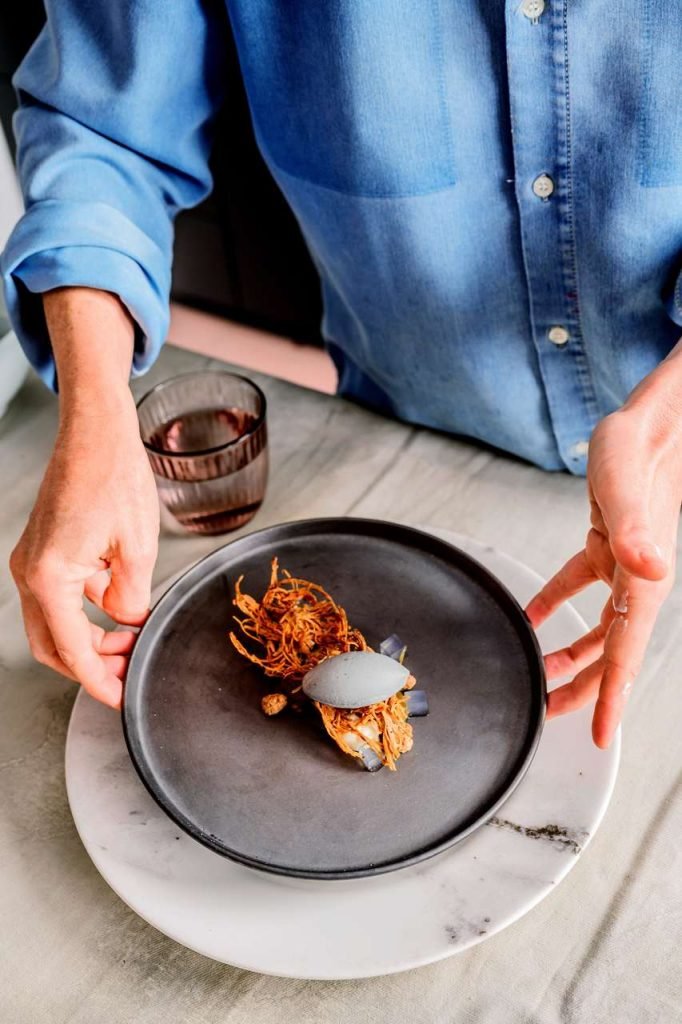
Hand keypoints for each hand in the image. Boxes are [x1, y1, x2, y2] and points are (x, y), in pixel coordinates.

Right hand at [9, 287, 159, 708]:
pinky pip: (60, 598)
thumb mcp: (138, 547)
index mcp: (50, 577)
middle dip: (91, 666)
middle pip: (53, 645)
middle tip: (130, 672)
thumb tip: (127, 623)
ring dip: (89, 640)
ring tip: (131, 641)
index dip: (99, 682)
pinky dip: (86, 614)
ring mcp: (32, 561)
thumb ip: (131, 597)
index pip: (72, 650)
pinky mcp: (43, 551)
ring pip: (54, 624)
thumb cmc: (114, 476)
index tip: (120, 700)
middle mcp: (30, 572)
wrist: (96, 432)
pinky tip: (120, 611)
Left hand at [526, 350, 681, 748]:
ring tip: (540, 675)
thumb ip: (636, 531)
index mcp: (643, 579)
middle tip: (551, 714)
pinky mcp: (607, 543)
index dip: (612, 698)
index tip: (601, 738)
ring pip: (597, 626)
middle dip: (584, 689)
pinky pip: (579, 584)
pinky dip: (555, 603)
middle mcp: (637, 578)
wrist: (652, 419)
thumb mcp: (627, 487)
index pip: (626, 653)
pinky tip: (533, 615)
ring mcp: (624, 563)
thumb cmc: (642, 447)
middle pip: (610, 651)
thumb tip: (651, 569)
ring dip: (570, 654)